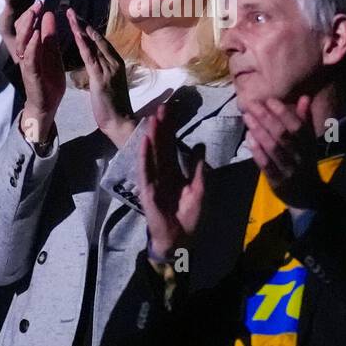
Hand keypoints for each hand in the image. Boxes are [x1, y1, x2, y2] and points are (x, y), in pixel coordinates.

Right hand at [17, 6, 64, 146]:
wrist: (47, 106)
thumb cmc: (48, 80)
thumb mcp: (52, 54)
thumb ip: (50, 37)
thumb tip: (49, 15)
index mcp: (32, 50)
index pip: (27, 28)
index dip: (32, 15)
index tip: (40, 2)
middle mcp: (26, 55)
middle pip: (22, 32)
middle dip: (29, 17)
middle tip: (38, 4)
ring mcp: (27, 65)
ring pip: (23, 43)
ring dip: (28, 27)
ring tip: (35, 14)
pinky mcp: (31, 75)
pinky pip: (29, 59)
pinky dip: (32, 46)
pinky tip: (35, 36)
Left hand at [67, 8, 135, 146]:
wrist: (121, 122)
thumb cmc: (115, 106)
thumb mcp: (110, 84)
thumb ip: (105, 72)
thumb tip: (97, 64)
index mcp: (117, 63)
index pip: (102, 42)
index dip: (89, 30)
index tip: (79, 19)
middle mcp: (114, 62)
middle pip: (97, 38)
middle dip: (83, 23)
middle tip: (71, 10)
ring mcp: (109, 69)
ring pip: (93, 44)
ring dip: (80, 28)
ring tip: (70, 15)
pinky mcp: (101, 77)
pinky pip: (90, 57)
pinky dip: (83, 43)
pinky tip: (76, 33)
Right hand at [138, 106, 205, 262]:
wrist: (179, 239)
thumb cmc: (188, 216)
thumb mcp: (198, 189)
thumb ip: (198, 168)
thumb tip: (200, 145)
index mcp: (173, 171)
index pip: (171, 145)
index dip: (171, 129)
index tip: (170, 111)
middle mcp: (162, 172)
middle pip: (161, 145)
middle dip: (161, 127)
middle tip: (161, 106)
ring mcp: (153, 180)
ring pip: (153, 154)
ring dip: (152, 136)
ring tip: (153, 118)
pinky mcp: (148, 189)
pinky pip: (146, 170)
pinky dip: (145, 156)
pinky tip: (145, 141)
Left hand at [242, 96, 323, 207]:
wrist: (308, 196)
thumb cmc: (304, 162)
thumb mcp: (308, 142)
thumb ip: (305, 120)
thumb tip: (304, 97)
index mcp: (309, 145)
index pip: (297, 127)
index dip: (284, 113)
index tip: (270, 100)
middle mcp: (300, 157)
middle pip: (283, 135)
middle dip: (266, 118)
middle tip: (252, 104)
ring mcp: (288, 170)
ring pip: (273, 148)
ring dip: (259, 131)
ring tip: (247, 116)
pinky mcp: (277, 182)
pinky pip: (266, 164)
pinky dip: (256, 150)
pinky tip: (248, 137)